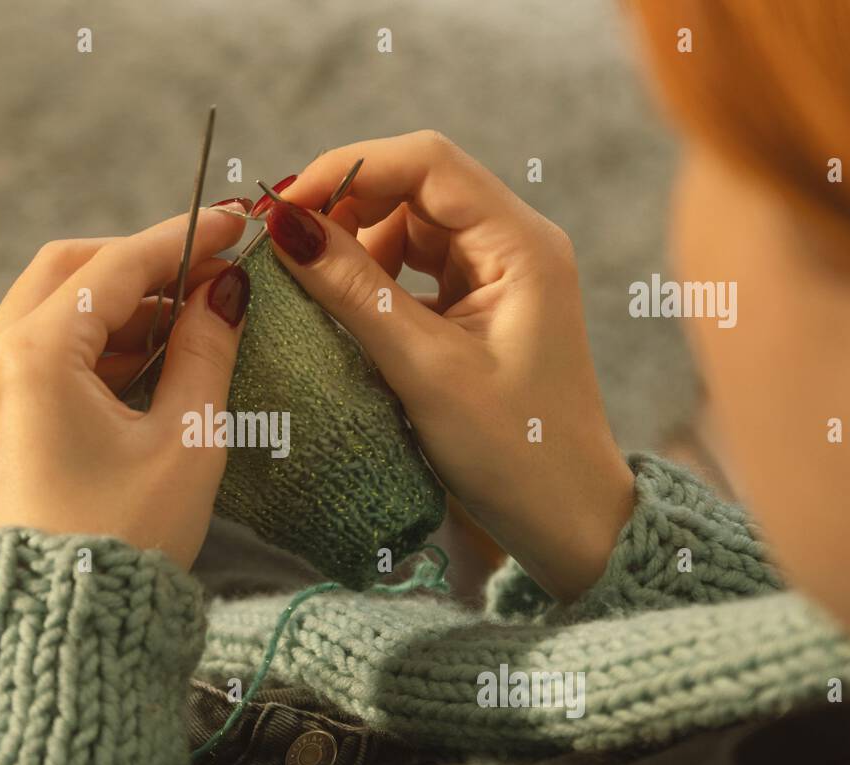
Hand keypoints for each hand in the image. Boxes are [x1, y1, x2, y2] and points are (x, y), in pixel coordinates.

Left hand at [0, 206, 249, 570]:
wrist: (57, 631)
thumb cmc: (122, 543)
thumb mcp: (185, 441)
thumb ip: (207, 351)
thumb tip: (225, 292)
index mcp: (32, 357)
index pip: (116, 266)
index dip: (183, 237)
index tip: (233, 220)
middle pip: (70, 270)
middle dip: (143, 264)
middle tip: (209, 272)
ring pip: (53, 309)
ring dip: (120, 305)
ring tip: (192, 323)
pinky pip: (41, 352)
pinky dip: (94, 344)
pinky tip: (151, 361)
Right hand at [270, 131, 634, 600]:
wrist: (566, 517)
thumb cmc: (515, 451)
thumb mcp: (425, 368)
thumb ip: (355, 291)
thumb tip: (287, 227)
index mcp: (521, 244)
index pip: (426, 163)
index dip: (348, 169)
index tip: (285, 206)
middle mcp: (513, 244)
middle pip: (413, 186)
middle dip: (344, 207)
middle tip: (284, 246)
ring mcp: (496, 273)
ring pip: (407, 226)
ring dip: (353, 245)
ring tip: (308, 286)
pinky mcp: (478, 305)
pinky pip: (412, 267)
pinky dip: (370, 278)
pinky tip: (341, 309)